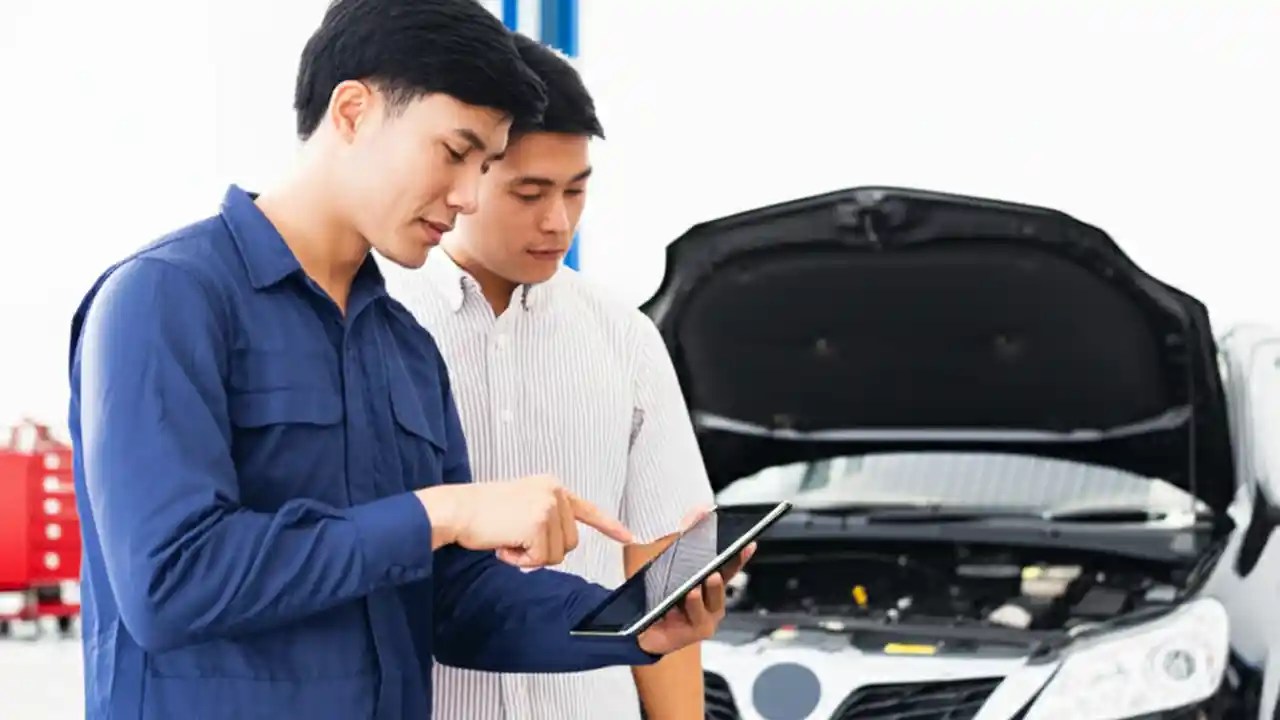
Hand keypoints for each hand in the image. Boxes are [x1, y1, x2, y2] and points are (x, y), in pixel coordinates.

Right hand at [417, 476, 634, 567]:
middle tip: (514, 540)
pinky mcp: (539, 523)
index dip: (609, 526)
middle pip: (570, 542)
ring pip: (557, 553)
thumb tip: (559, 547)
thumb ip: (544, 519)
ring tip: (507, 539)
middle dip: (542, 550)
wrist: (456, 509)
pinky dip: (521, 560)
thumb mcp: (521, 506)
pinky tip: (503, 544)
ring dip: (530, 556)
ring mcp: (549, 506)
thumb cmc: (481, 513)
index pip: (586, 509)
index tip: (628, 537)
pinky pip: (540, 559)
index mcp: (551, 487)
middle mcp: (555, 493)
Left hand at [635, 542, 755, 655]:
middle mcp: (713, 603)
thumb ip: (684, 539)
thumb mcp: (670, 565)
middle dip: (719, 576)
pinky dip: (690, 608)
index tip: (748, 545)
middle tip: (714, 570)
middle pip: (720, 586)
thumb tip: (698, 512)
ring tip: (696, 587)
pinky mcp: (697, 632)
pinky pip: (696, 618)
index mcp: (709, 587)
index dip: (739, 558)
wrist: (642, 630)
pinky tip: (684, 600)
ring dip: (703, 593)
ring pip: (709, 602)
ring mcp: (707, 618)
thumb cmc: (660, 598)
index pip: (728, 569)